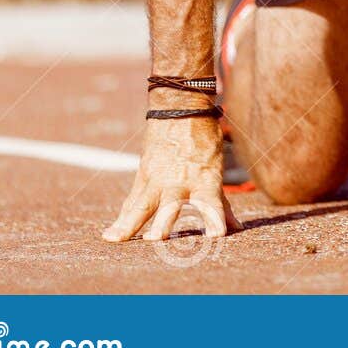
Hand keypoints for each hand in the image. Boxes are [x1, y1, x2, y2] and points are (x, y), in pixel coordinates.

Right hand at [102, 115, 240, 242]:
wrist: (180, 109)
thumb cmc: (203, 142)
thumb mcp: (215, 169)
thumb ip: (221, 203)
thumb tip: (235, 228)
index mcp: (204, 178)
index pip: (211, 201)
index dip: (214, 218)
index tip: (217, 235)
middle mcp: (179, 181)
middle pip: (170, 204)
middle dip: (163, 222)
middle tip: (155, 239)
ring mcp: (158, 178)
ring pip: (142, 204)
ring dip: (130, 222)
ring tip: (115, 238)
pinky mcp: (143, 176)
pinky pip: (133, 201)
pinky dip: (123, 217)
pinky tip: (112, 234)